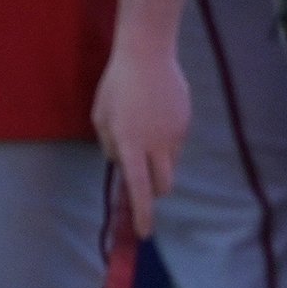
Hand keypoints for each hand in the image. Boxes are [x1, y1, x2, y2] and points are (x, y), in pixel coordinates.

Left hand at [93, 39, 189, 235]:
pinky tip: (155, 115)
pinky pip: (176, 142)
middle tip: (142, 180)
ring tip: (144, 133)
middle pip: (163, 185)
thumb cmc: (116, 85)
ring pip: (170, 164)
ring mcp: (175, 134)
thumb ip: (110, 145)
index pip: (138, 189)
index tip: (145, 233)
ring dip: (158, 163)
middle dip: (154, 192)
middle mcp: (156, 145)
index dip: (142, 214)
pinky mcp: (185, 122)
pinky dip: (165, 141)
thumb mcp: (101, 117)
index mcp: (131, 144)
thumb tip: (122, 163)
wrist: (148, 54)